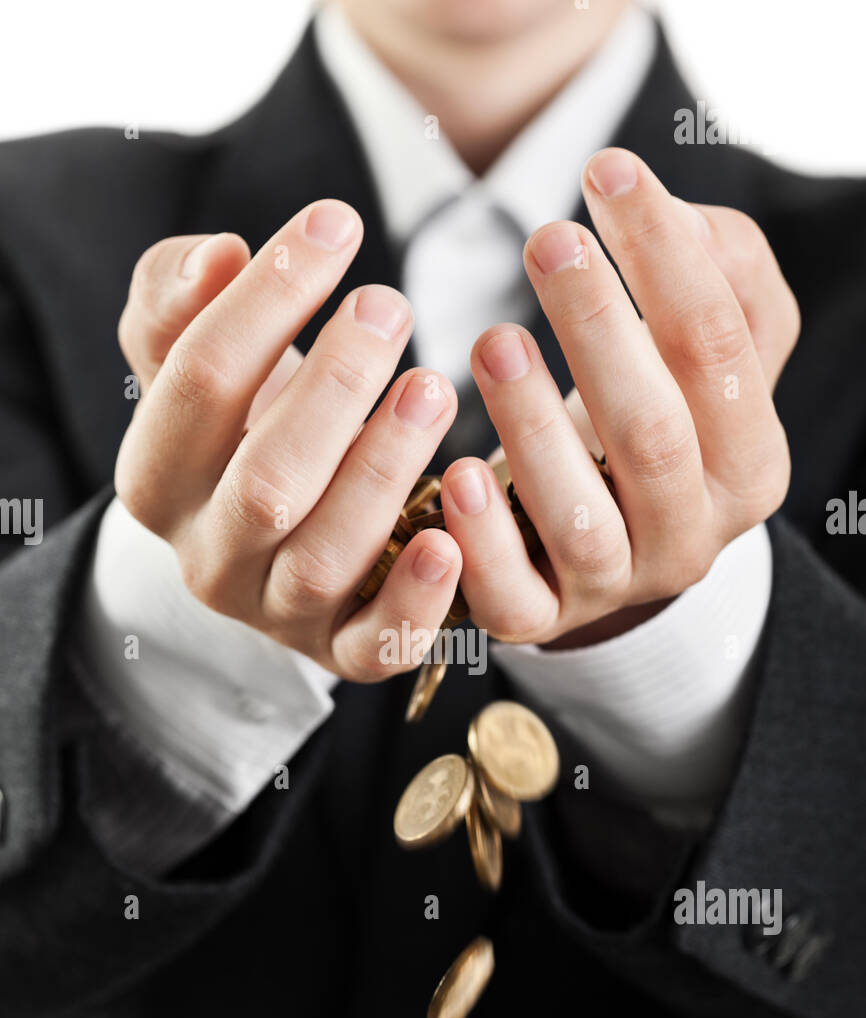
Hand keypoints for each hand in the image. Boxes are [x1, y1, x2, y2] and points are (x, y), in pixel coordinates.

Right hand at [115, 200, 461, 680]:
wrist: (281, 531)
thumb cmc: (251, 420)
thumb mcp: (196, 355)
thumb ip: (179, 297)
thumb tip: (214, 254)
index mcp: (157, 478)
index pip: (197, 382)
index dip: (266, 297)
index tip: (338, 220)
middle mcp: (209, 557)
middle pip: (265, 480)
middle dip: (332, 389)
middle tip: (390, 305)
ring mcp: (279, 612)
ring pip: (325, 557)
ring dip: (383, 470)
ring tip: (434, 388)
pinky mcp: (347, 651)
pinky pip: (376, 645)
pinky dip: (416, 598)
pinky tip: (451, 538)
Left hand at [440, 148, 799, 647]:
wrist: (603, 534)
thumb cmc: (649, 412)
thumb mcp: (705, 346)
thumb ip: (717, 270)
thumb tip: (669, 217)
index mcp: (750, 460)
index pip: (720, 349)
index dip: (666, 258)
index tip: (605, 171)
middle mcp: (693, 533)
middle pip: (652, 432)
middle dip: (599, 330)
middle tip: (546, 240)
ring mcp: (616, 584)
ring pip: (580, 518)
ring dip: (532, 428)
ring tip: (492, 342)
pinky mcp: (541, 619)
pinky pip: (513, 601)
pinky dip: (481, 542)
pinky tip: (454, 472)